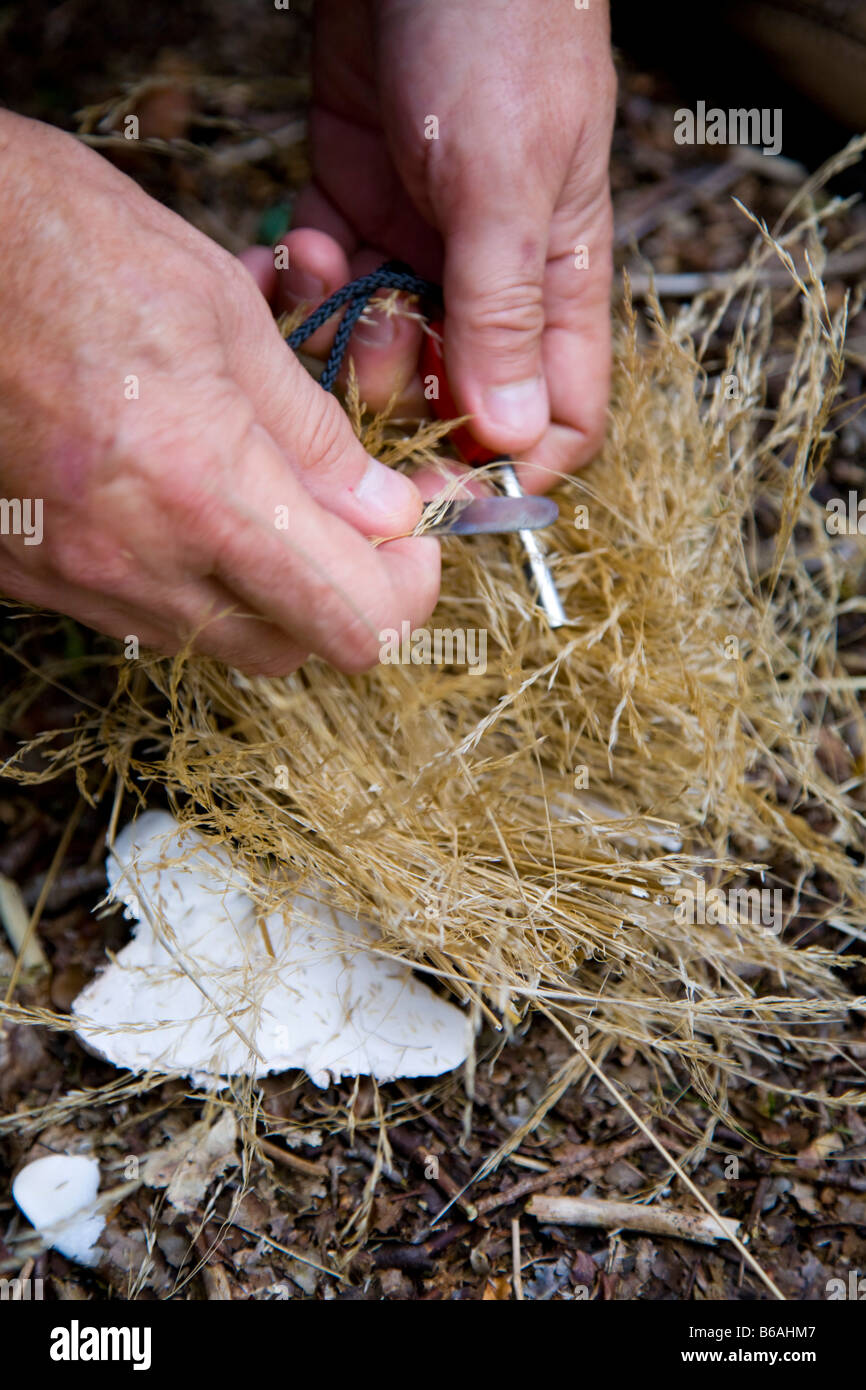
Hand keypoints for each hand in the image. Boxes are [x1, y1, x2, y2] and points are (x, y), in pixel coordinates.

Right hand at [0, 112, 438, 674]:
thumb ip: (314, 435)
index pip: (354, 622)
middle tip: (352, 523)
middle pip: (293, 651)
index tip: (410, 537)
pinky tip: (182, 504)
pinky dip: (188, 580)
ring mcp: (76, 575)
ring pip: (217, 640)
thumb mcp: (222, 312)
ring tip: (265, 502)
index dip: (406, 589)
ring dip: (265, 592)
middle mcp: (139, 557)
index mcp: (203, 485)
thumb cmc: (64, 245)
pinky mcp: (29, 574)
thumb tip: (386, 511)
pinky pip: (142, 616)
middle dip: (341, 597)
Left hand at [247, 0, 614, 491]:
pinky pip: (326, 287)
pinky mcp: (354, 210)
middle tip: (373, 340)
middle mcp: (489, 281)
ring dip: (343, 332)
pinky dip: (304, 281)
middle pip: (451, 396)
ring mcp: (419, 249)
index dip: (511, 464)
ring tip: (327, 268)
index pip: (556, 415)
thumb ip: (502, 313)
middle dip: (402, 392)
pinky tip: (297, 245)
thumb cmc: (500, 39)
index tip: (449, 485)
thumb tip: (513, 437)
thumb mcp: (507, 183)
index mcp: (555, 284)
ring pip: (378, 350)